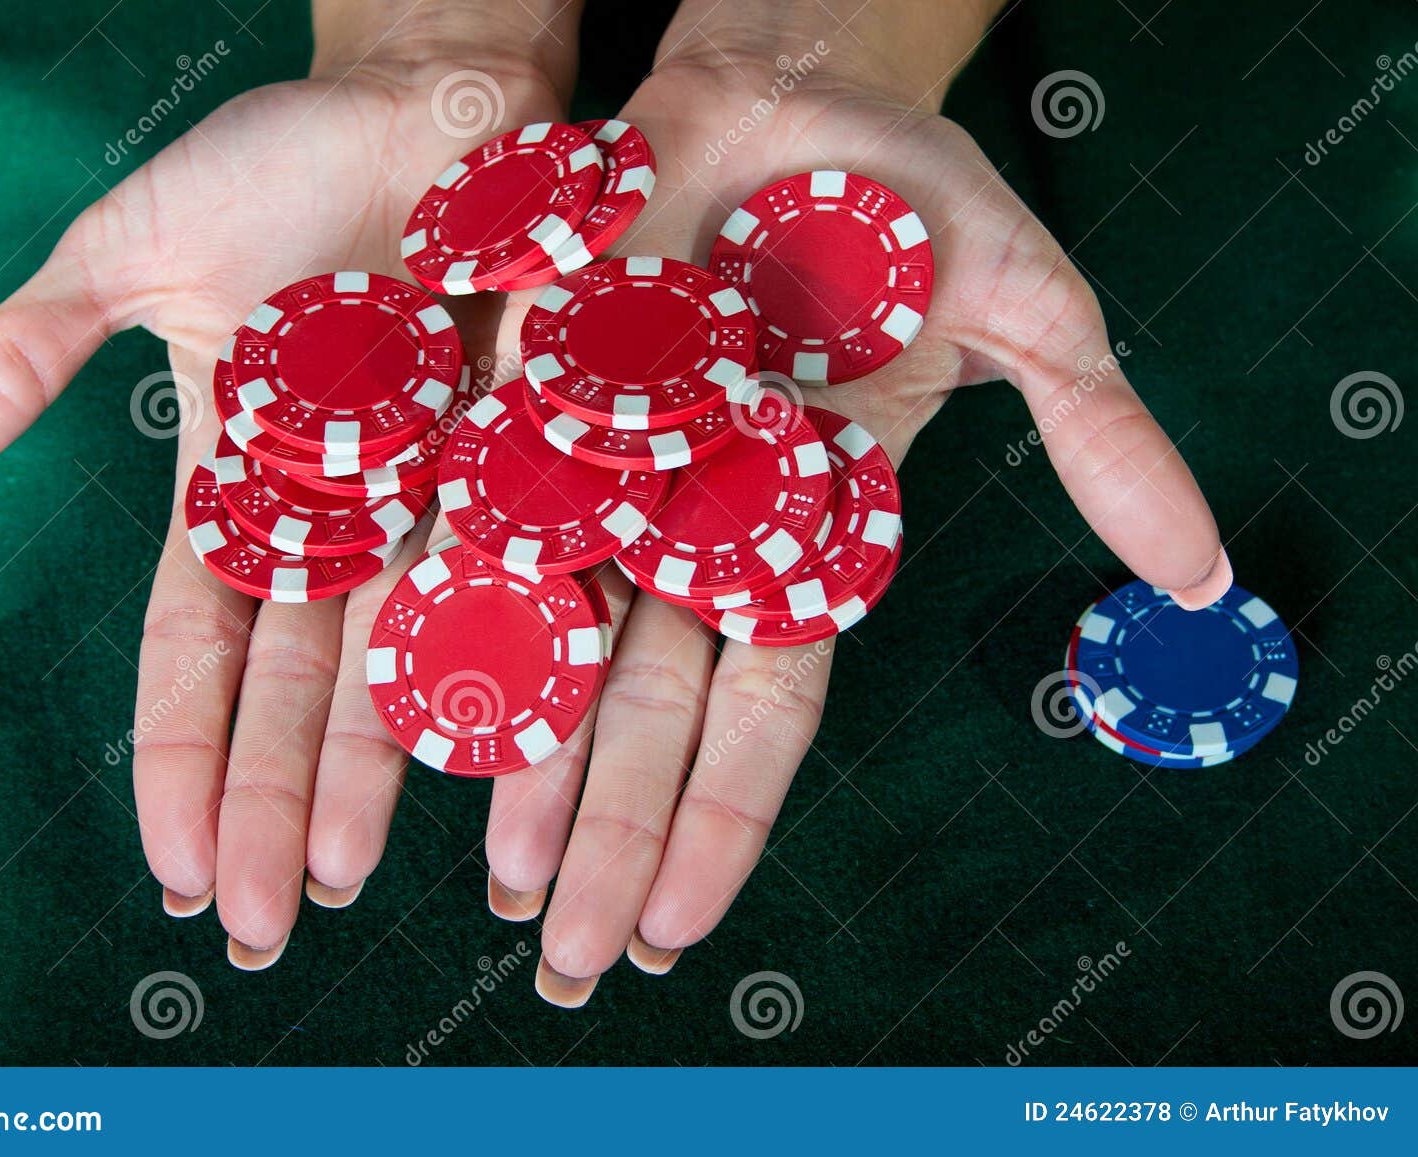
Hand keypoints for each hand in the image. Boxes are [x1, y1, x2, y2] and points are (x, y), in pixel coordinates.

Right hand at [0, 5, 580, 967]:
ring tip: (354, 875)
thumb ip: (26, 354)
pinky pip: (528, 584)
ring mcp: (438, 500)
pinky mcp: (533, 468)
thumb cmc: (280, 165)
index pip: (196, 650)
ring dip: (379, 773)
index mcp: (239, 487)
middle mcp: (341, 519)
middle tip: (268, 921)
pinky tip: (501, 766)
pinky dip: (516, 668)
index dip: (182, 758)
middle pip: (302, 685)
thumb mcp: (129, 252)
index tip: (177, 868)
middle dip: (277, 802)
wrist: (433, 106)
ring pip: (407, 658)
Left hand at [485, 20, 1230, 1004]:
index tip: (677, 927)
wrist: (792, 84)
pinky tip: (400, 701)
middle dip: (605, 829)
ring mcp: (598, 464)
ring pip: (543, 631)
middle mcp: (687, 523)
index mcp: (798, 534)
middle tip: (568, 957)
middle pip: (637, 705)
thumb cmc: (910, 200)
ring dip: (512, 754)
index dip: (718, 820)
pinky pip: (464, 507)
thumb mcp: (1029, 313)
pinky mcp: (520, 390)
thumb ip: (1101, 442)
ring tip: (480, 874)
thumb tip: (1204, 575)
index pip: (757, 709)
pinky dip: (431, 598)